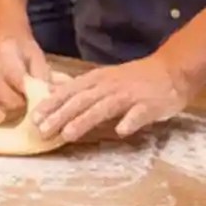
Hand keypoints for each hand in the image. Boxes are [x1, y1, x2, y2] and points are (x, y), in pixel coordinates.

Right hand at [0, 32, 51, 124]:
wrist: (1, 37)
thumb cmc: (22, 52)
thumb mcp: (37, 57)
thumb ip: (42, 77)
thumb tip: (47, 96)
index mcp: (7, 53)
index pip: (16, 78)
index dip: (26, 94)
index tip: (33, 101)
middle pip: (0, 93)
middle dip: (14, 105)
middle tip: (22, 107)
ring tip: (2, 116)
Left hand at [30, 54, 194, 141]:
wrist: (171, 70)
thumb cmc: (135, 78)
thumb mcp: (106, 79)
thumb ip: (85, 89)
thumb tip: (57, 99)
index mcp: (97, 79)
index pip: (70, 91)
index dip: (52, 104)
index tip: (34, 117)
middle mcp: (109, 86)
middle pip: (81, 101)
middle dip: (60, 115)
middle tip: (42, 130)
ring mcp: (129, 95)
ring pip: (103, 108)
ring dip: (84, 120)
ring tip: (68, 134)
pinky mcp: (149, 105)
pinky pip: (138, 114)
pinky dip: (130, 121)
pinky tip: (122, 131)